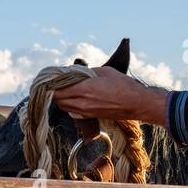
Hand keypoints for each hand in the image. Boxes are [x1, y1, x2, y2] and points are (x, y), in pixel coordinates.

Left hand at [51, 67, 168, 124]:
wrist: (137, 104)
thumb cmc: (124, 86)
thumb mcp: (105, 71)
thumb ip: (87, 72)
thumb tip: (76, 72)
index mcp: (84, 89)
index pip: (56, 88)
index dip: (50, 82)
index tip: (50, 76)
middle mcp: (82, 103)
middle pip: (57, 98)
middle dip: (53, 90)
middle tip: (54, 81)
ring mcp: (85, 111)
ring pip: (63, 105)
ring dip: (60, 97)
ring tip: (63, 88)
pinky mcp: (90, 116)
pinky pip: (72, 110)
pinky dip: (69, 102)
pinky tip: (74, 95)